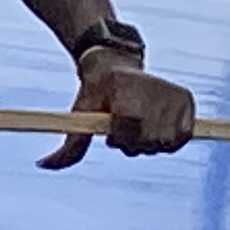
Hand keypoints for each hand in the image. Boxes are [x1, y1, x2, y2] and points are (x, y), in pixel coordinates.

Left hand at [41, 49, 197, 167]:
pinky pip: (183, 138)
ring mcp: (173, 95)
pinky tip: (155, 127)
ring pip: (166, 143)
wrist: (115, 64)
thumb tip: (42, 165)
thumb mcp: (79, 115)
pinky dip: (169, 140)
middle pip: (148, 142)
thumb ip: (68, 147)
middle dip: (133, 144)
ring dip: (151, 144)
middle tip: (123, 129)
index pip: (129, 132)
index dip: (119, 138)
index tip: (110, 130)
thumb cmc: (95, 93)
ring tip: (139, 126)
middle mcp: (154, 92)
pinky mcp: (186, 100)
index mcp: (126, 93)